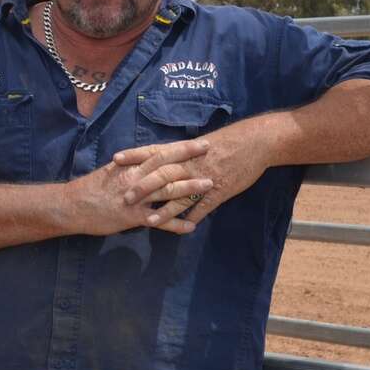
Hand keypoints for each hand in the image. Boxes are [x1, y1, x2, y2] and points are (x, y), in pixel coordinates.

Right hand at [64, 139, 212, 235]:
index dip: (182, 148)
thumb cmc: (93, 188)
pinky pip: (159, 221)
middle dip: (191, 162)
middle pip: (168, 167)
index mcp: (132, 166)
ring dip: (190, 189)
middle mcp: (136, 178)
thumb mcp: (113, 171)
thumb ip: (133, 166)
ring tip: (209, 186)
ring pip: (167, 191)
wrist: (72, 206)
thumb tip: (151, 161)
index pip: (161, 152)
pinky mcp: (133, 217)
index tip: (200, 143)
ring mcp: (136, 198)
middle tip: (212, 158)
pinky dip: (176, 224)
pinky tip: (191, 227)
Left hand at [114, 135, 268, 226]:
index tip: (115, 160)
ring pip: (179, 195)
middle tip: (124, 198)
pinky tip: (182, 229)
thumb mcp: (201, 144)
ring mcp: (203, 178)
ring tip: (147, 221)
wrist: (254, 142)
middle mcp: (190, 163)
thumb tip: (165, 159)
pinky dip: (191, 218)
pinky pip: (202, 207)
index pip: (154, 151)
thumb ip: (182, 154)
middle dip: (142, 187)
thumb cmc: (228, 140)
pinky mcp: (218, 191)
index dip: (134, 155)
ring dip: (163, 210)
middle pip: (161, 174)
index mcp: (184, 149)